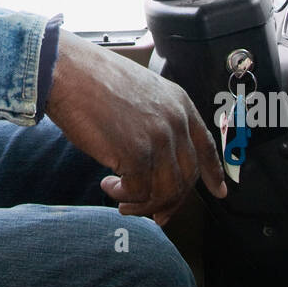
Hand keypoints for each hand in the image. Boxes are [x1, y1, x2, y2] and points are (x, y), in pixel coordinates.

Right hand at [45, 30, 226, 223]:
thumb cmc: (92, 79)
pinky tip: (108, 186)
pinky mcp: (137, 155)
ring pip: (166, 191)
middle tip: (156, 214)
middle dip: (171, 201)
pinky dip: (122, 196)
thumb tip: (153, 155)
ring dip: (144, 204)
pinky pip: (139, 192)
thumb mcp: (140, 91)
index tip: (219, 191)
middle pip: (187, 177)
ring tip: (123, 202)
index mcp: (179, 103)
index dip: (213, 172)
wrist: (68, 71)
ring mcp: (158, 139)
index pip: (205, 145)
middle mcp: (176, 122)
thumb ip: (155, 118)